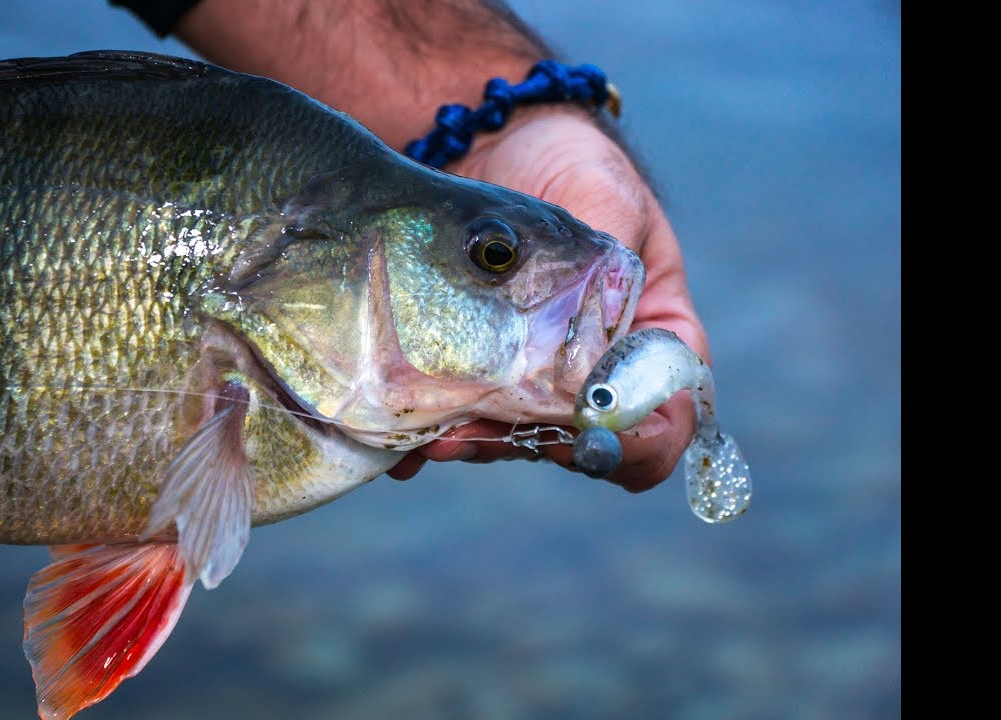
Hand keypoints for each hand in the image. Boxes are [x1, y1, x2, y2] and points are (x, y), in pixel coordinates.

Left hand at [388, 106, 709, 492]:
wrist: (486, 141)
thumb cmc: (566, 159)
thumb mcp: (604, 197)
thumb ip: (605, 267)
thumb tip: (591, 342)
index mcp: (651, 334)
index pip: (667, 414)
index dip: (639, 443)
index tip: (592, 436)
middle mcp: (595, 367)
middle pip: (583, 441)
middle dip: (536, 447)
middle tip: (489, 433)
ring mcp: (531, 373)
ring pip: (515, 438)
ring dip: (478, 443)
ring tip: (436, 436)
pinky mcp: (474, 368)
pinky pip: (458, 416)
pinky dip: (433, 434)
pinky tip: (403, 441)